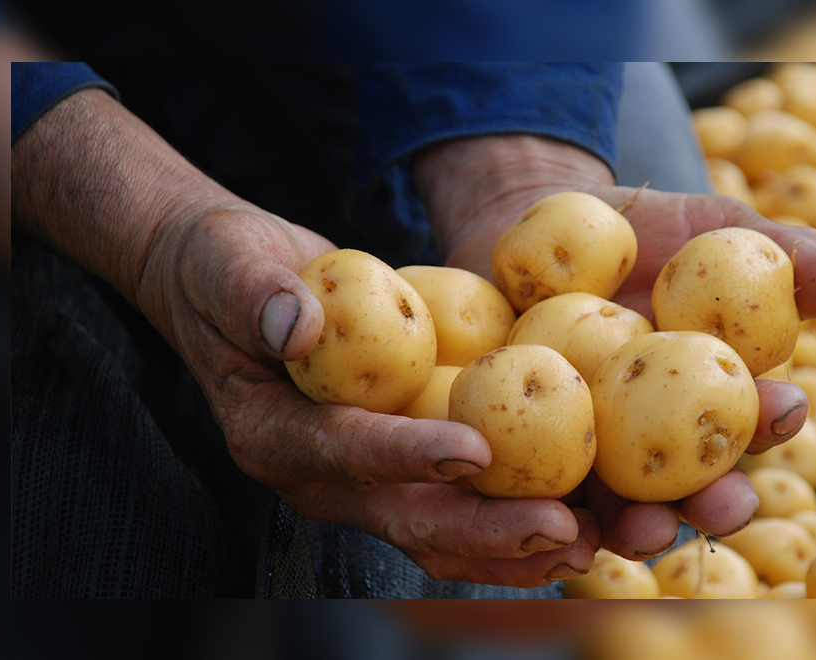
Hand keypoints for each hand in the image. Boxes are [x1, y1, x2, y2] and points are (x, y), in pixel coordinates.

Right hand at [13, 91, 598, 587]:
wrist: (234, 286)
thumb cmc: (227, 268)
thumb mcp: (229, 265)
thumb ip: (256, 295)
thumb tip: (296, 325)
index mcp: (273, 433)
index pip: (344, 451)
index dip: (407, 455)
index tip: (475, 449)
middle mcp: (318, 476)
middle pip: (406, 516)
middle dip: (484, 528)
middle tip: (559, 527)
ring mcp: (360, 482)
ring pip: (439, 533)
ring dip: (513, 545)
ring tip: (588, 541)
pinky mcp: (397, 470)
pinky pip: (458, 509)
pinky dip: (512, 522)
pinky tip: (579, 520)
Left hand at [416, 135, 815, 558]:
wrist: (535, 216)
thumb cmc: (639, 226)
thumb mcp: (710, 225)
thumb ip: (777, 250)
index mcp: (708, 391)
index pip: (748, 420)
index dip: (769, 423)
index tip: (784, 411)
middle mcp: (653, 433)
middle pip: (690, 484)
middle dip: (712, 503)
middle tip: (719, 503)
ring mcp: (585, 444)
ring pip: (614, 505)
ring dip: (634, 527)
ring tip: (638, 528)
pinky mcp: (520, 446)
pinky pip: (529, 487)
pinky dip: (541, 509)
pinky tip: (550, 517)